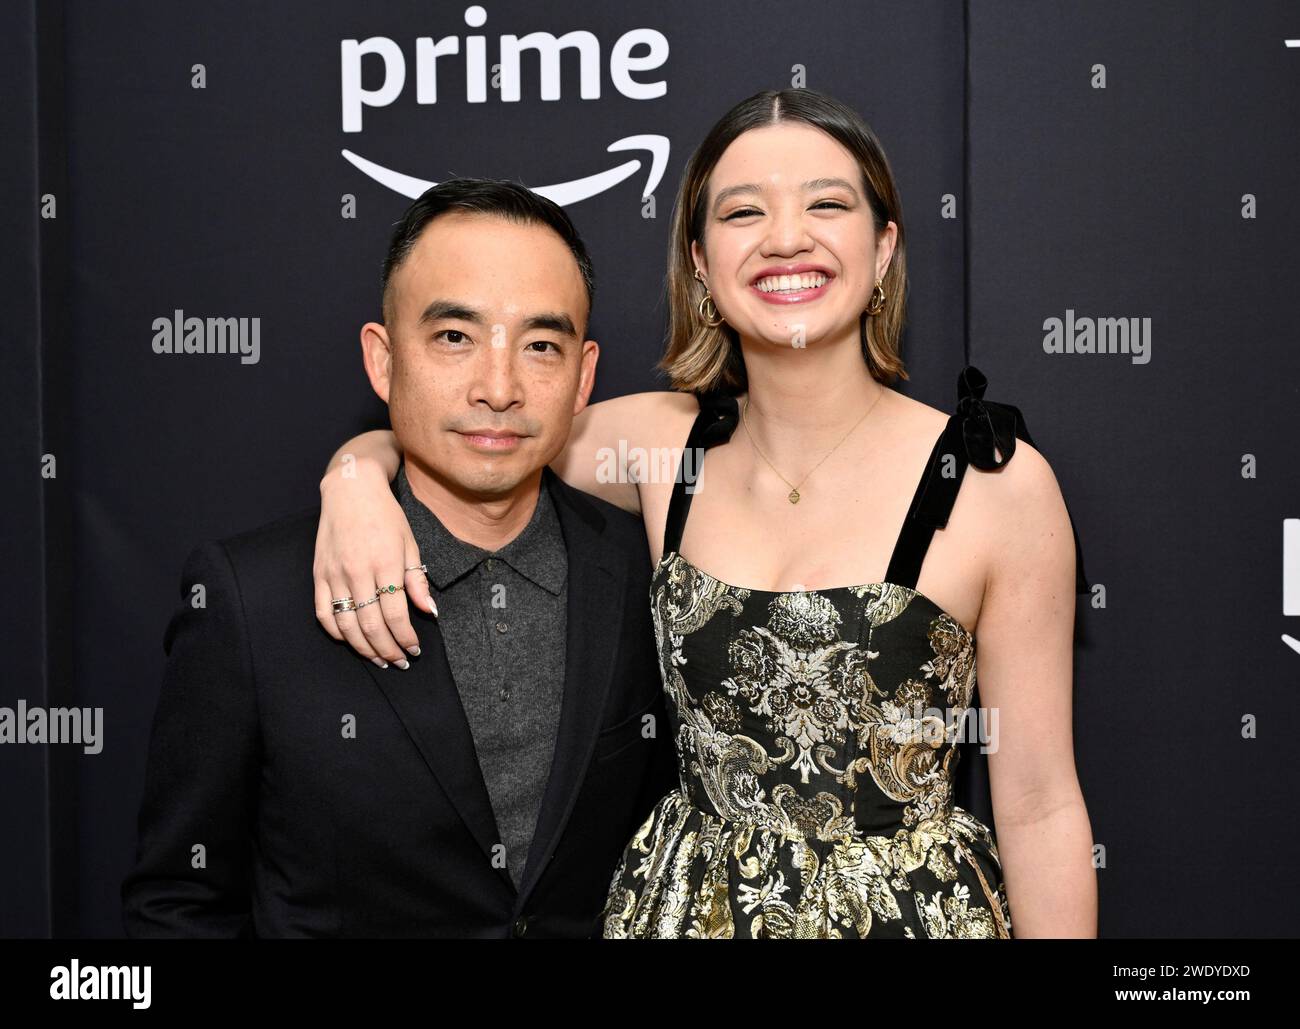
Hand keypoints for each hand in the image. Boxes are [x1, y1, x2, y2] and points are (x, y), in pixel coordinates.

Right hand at [313, 459, 435, 667]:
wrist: (351, 491)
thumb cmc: (386, 517)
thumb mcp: (410, 544)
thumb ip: (417, 580)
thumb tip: (429, 611)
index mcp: (385, 564)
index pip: (396, 615)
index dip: (405, 637)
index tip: (414, 650)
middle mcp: (357, 572)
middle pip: (371, 626)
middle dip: (387, 649)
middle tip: (399, 662)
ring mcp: (334, 575)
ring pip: (347, 625)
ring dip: (364, 648)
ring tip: (379, 659)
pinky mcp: (318, 575)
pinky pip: (324, 613)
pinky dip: (337, 632)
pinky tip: (351, 640)